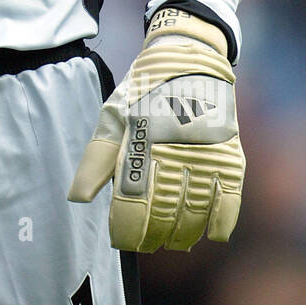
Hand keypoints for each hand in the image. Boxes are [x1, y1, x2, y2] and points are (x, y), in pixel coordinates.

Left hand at [68, 8, 244, 250]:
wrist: (188, 59)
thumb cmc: (143, 93)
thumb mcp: (113, 118)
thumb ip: (96, 160)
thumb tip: (76, 199)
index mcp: (138, 146)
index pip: (130, 205)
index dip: (125, 231)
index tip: (121, 241)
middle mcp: (171, 155)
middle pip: (162, 216)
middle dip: (151, 238)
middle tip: (145, 245)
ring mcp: (203, 157)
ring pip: (194, 215)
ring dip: (182, 236)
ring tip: (172, 242)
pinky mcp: (229, 156)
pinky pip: (229, 200)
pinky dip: (220, 223)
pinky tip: (210, 235)